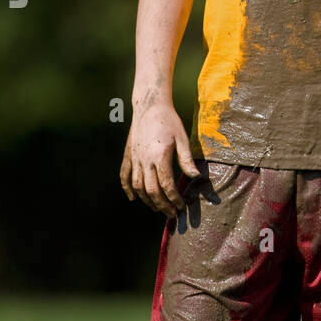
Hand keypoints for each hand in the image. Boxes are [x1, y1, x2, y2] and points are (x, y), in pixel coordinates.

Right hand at [119, 101, 199, 217]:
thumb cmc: (170, 121)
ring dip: (147, 200)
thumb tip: (195, 177)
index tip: (181, 206)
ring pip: (137, 186)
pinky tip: (134, 198)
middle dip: (162, 205)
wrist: (150, 106)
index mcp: (160, 156)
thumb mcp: (182, 139)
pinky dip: (127, 189)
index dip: (174, 199)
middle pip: (151, 190)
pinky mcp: (128, 155)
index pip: (166, 185)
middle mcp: (144, 160)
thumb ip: (186, 160)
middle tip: (171, 214)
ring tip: (158, 208)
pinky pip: (124, 175)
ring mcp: (134, 158)